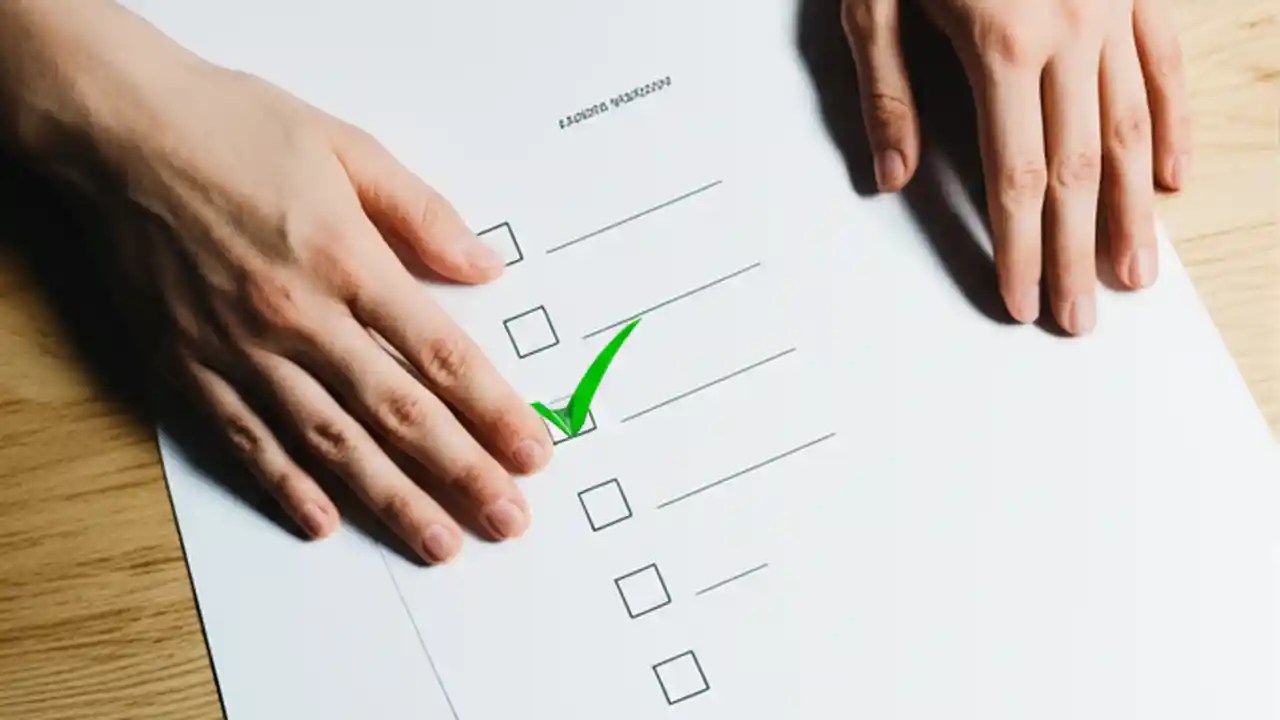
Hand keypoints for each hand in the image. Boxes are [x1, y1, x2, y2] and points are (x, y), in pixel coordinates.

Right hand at [1, 2, 551, 562]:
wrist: (113, 129)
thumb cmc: (231, 129)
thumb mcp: (345, 147)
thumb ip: (421, 214)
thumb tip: (484, 268)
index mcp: (346, 261)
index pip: (439, 355)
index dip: (492, 411)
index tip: (532, 452)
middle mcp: (297, 316)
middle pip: (396, 413)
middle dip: (460, 473)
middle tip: (507, 519)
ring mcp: (238, 349)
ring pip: (327, 442)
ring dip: (389, 500)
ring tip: (439, 542)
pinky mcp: (185, 366)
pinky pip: (243, 440)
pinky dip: (284, 485)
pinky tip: (324, 522)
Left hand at [841, 0, 1189, 332]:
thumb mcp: (876, 0)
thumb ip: (886, 89)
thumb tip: (892, 174)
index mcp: (1002, 41)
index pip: (1014, 175)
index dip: (1020, 246)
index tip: (1021, 297)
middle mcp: (1070, 29)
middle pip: (1077, 169)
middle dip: (1076, 253)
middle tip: (1078, 315)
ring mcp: (1111, 8)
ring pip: (1130, 128)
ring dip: (1133, 210)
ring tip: (1133, 270)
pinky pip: (1165, 61)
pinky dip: (1172, 123)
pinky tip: (1170, 178)